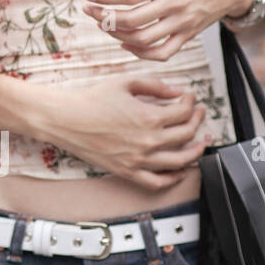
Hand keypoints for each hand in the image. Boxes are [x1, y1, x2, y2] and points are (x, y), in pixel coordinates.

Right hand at [40, 76, 208, 188]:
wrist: (64, 119)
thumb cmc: (90, 99)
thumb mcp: (124, 83)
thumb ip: (154, 85)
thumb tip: (176, 92)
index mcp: (149, 117)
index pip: (184, 112)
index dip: (191, 103)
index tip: (189, 98)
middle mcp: (148, 141)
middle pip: (186, 135)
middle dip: (197, 121)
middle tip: (198, 115)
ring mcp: (139, 159)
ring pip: (180, 161)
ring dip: (196, 151)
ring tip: (200, 144)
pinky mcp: (127, 171)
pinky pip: (157, 182)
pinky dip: (173, 178)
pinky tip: (179, 171)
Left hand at [82, 0, 257, 60]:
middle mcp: (176, 4)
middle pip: (132, 19)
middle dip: (105, 17)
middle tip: (90, 11)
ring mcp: (183, 23)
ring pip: (144, 39)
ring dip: (118, 35)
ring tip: (104, 25)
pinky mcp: (188, 35)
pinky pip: (163, 53)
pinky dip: (141, 54)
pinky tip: (125, 44)